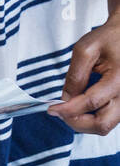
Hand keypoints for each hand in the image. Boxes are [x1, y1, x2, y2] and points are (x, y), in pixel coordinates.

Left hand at [48, 16, 119, 134]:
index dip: (68, 109)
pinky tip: (79, 106)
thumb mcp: (85, 49)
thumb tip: (66, 98)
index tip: (52, 108)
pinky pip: (109, 119)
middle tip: (59, 112)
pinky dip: (92, 118)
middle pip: (102, 124)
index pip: (91, 102)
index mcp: (119, 79)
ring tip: (67, 109)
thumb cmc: (108, 39)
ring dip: (84, 122)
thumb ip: (75, 75)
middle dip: (77, 122)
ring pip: (106, 125)